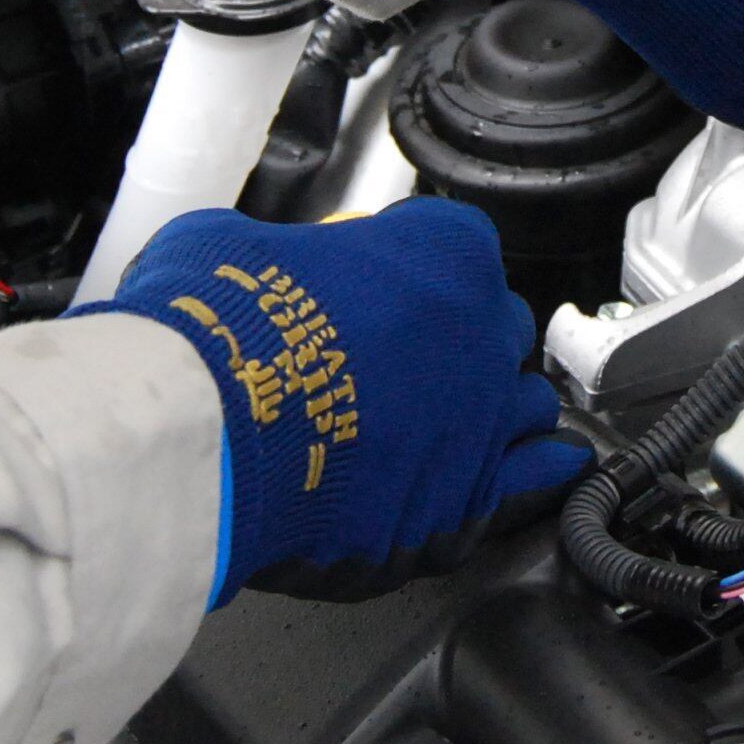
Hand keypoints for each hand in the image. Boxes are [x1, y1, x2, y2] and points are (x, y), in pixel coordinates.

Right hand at [72, 201, 590, 604]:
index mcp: (444, 249)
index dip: (412, 267)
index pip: (455, 245)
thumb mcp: (231, 245)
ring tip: (451, 419)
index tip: (378, 287)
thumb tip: (259, 268)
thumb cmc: (214, 332)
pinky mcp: (467, 498)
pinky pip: (530, 477)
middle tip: (404, 357)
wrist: (206, 438)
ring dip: (491, 406)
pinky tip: (537, 466)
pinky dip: (533, 470)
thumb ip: (279, 253)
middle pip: (494, 326)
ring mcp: (483, 418)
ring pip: (519, 403)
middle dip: (457, 337)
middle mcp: (483, 330)